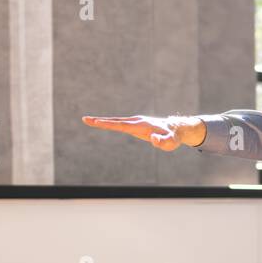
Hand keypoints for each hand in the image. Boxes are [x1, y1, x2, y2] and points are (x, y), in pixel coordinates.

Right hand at [81, 114, 205, 149]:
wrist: (176, 128)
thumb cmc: (173, 137)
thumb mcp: (171, 143)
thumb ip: (163, 142)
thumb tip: (153, 139)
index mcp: (140, 126)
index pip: (121, 125)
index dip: (108, 124)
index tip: (96, 122)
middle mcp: (136, 121)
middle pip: (115, 121)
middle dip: (100, 121)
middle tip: (85, 119)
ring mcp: (135, 122)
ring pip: (116, 122)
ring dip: (102, 121)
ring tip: (88, 120)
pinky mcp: (135, 125)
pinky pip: (120, 124)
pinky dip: (109, 123)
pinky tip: (101, 123)